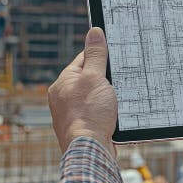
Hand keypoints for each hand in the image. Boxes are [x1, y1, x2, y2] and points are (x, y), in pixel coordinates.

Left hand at [48, 28, 116, 154]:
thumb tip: (94, 32)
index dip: (100, 55)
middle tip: (119, 78)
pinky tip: (116, 113)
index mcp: (62, 83)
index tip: (115, 53)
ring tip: (118, 97)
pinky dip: (108, 111)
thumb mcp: (95, 78)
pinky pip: (98, 112)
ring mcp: (72, 114)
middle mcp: (63, 98)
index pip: (83, 59)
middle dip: (105, 77)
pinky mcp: (83, 127)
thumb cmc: (89, 113)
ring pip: (95, 96)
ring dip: (108, 96)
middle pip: (90, 78)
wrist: (90, 150)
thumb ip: (96, 55)